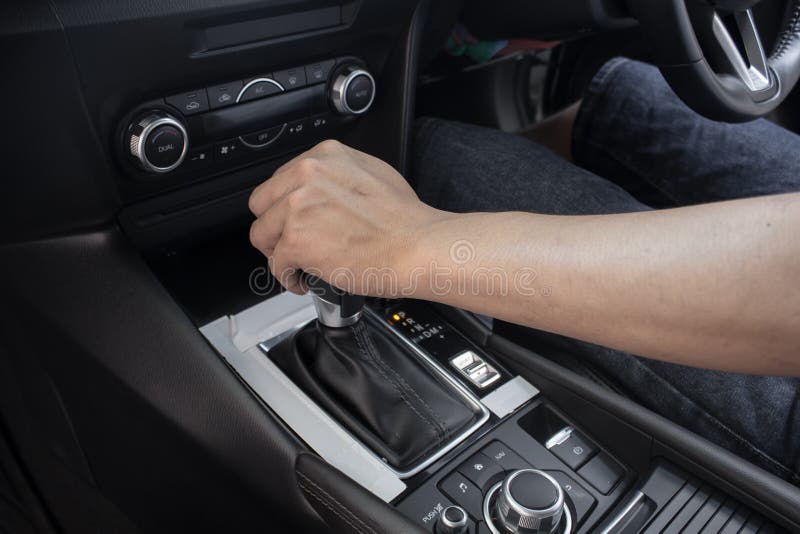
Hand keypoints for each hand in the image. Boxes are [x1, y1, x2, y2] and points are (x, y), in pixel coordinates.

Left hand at [248, 140, 444, 294]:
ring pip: (262, 235)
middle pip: (263, 204)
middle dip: (276, 227)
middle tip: (292, 243)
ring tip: (300, 263)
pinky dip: (288, 277)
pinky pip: (275, 264)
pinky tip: (305, 278)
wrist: (415, 247)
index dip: (286, 205)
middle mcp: (306, 176)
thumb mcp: (372, 173)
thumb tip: (322, 190)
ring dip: (279, 252)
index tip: (296, 220)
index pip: (281, 179)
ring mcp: (297, 208)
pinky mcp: (295, 240)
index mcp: (324, 157)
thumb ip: (337, 175)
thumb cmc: (404, 220)